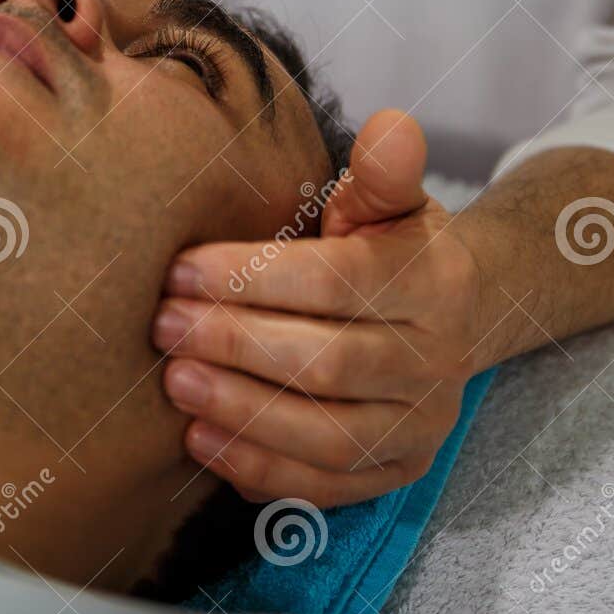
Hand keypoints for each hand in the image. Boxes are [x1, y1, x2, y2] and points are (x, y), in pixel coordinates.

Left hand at [152, 109, 484, 505]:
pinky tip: (201, 441)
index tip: (180, 269)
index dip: (253, 278)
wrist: (450, 317)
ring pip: (328, 435)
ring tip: (174, 383)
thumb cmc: (390, 248)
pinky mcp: (399, 471)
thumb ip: (382, 170)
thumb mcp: (389, 200)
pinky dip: (261, 467)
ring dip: (241, 411)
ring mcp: (421, 424)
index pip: (337, 281)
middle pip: (328, 363)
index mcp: (432, 281)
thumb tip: (388, 127)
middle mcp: (436, 360)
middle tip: (163, 327)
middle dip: (235, 345)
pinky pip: (327, 486)